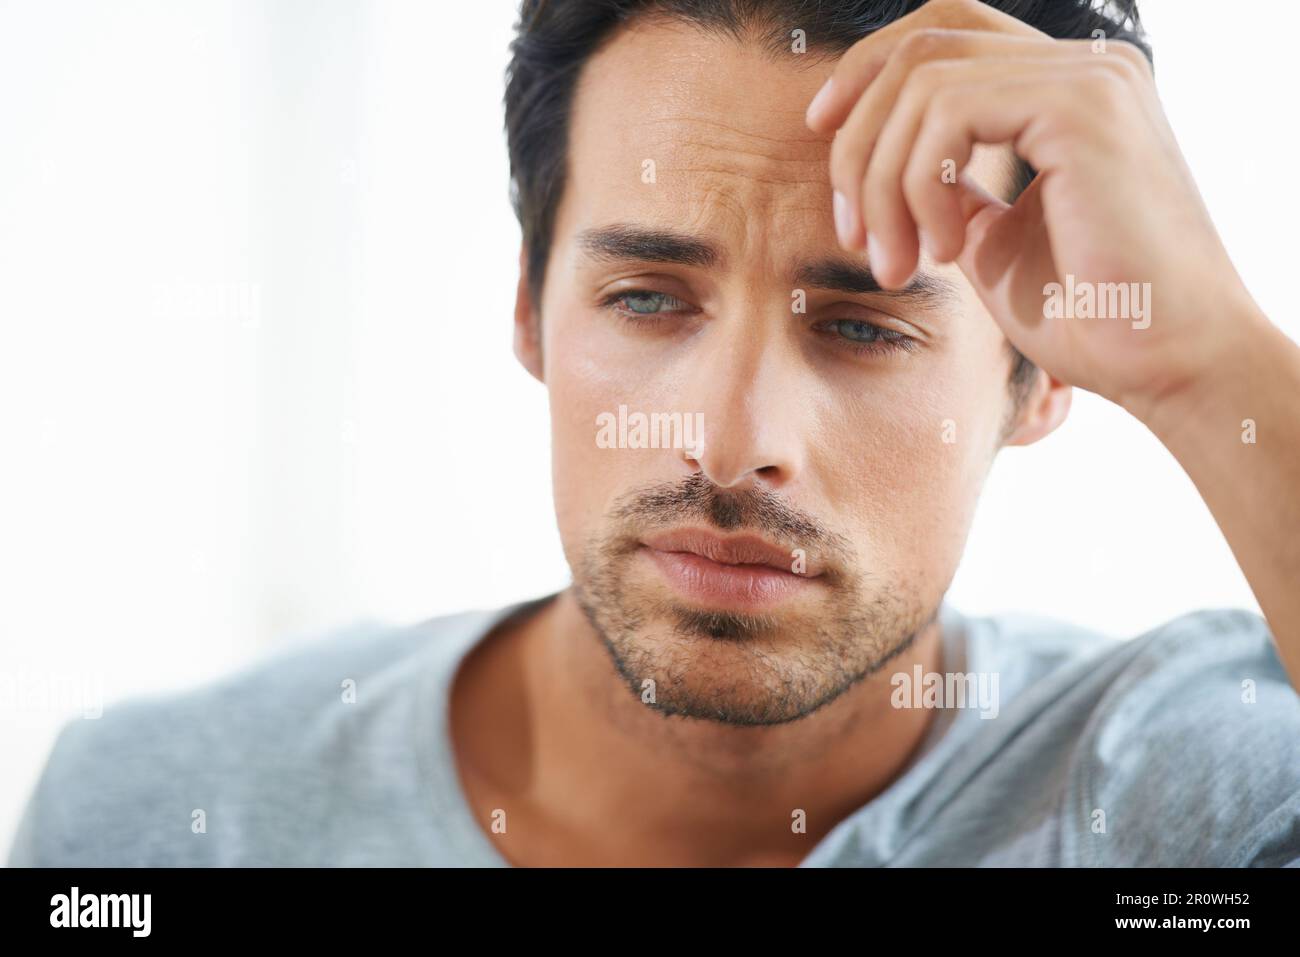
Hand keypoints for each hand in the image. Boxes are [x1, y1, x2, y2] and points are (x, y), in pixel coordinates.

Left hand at [805, 0, 1262, 422]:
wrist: (1168, 362)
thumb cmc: (1089, 314)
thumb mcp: (994, 238)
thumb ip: (951, 187)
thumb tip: (888, 166)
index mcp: (1065, 87)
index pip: (944, 35)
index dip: (867, 74)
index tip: (822, 137)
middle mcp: (1083, 64)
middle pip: (922, 47)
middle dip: (860, 141)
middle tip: (853, 235)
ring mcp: (1087, 76)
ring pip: (923, 84)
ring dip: (883, 184)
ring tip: (897, 264)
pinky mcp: (1083, 106)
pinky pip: (947, 114)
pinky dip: (919, 186)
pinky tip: (947, 251)